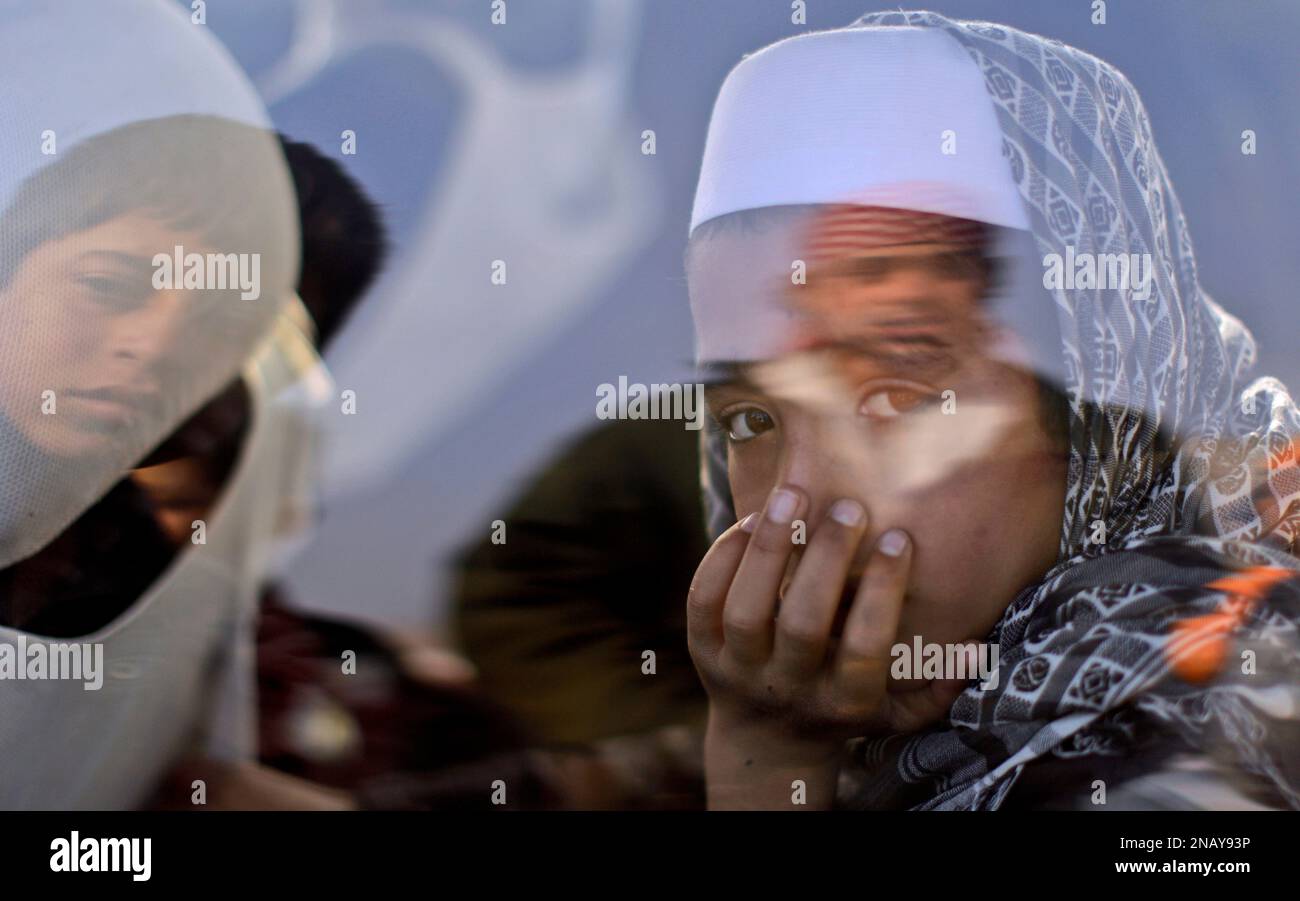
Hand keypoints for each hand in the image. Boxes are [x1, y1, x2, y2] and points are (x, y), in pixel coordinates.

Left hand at [686, 485, 966, 806]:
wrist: (766, 741)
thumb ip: (935, 683)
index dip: (882, 593)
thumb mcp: (897, 712)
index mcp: (842, 701)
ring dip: (769, 549)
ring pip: (746, 611)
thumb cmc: (845, 708)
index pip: (864, 649)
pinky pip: (704, 600)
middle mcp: (788, 688)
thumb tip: (974, 644)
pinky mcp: (701, 652)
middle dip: (826, 561)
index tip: (898, 538)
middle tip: (849, 508)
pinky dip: (724, 557)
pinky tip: (751, 519)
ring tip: (791, 496)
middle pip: (803, 625)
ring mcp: (740, 670)